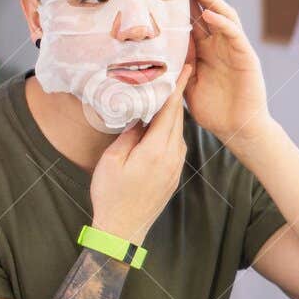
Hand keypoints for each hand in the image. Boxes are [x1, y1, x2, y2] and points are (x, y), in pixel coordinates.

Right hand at [90, 62, 189, 243]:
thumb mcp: (113, 160)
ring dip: (172, 114)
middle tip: (175, 73)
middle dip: (176, 96)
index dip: (177, 88)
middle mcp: (172, 157)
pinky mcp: (173, 175)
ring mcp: (176, 167)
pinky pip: (175, 145)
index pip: (170, 112)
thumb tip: (140, 117)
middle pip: (177, 119)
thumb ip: (129, 135)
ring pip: (177, 132)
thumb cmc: (111, 195)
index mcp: (157, 150)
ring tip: (164, 95)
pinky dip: (170, 130)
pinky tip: (160, 124)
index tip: (186, 68)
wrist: (123, 230)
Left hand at [185, 0, 272, 146]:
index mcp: (205, 50)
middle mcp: (220, 45)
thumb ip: (176, 65)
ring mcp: (234, 49)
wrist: (237, 129)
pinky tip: (209, 14)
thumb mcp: (186, 84)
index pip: (193, 19)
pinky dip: (222, 23)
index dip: (182, 2)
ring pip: (223, 15)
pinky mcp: (246, 57)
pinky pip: (235, 34)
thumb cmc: (213, 110)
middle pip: (207, 10)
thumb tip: (155, 50)